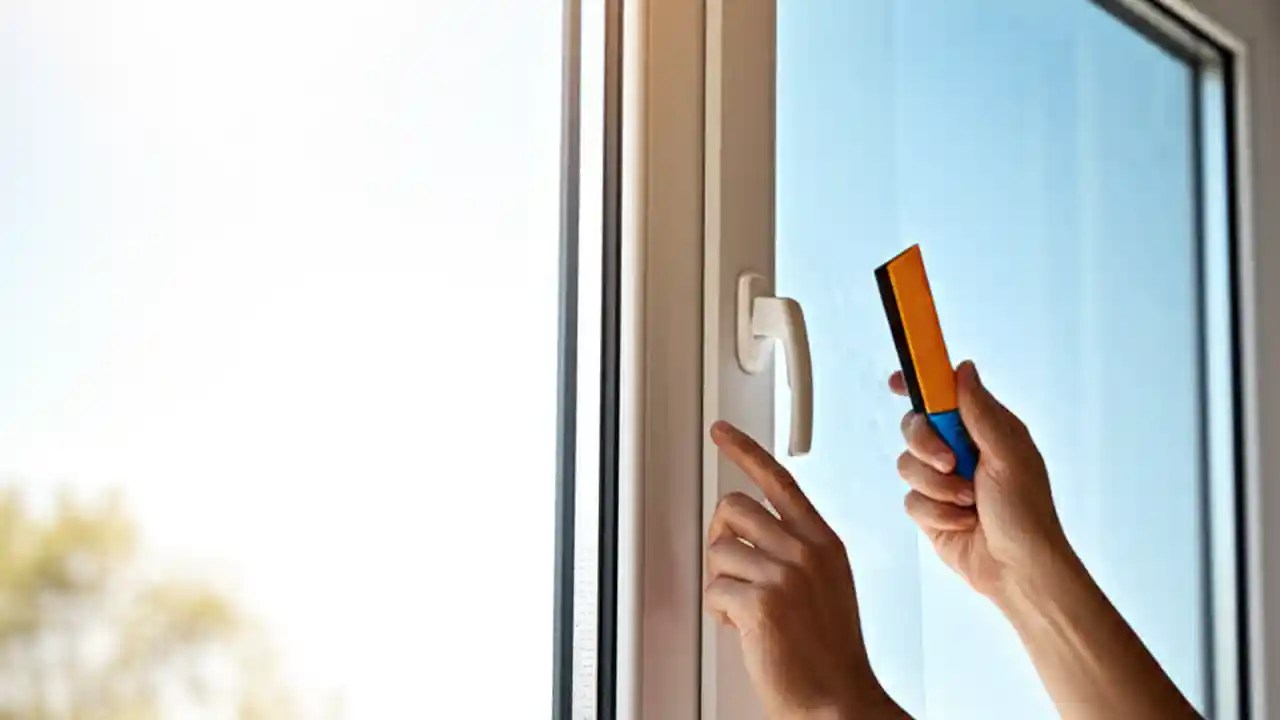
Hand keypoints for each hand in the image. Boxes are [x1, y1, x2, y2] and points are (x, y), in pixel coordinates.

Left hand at [704, 421, 905, 719]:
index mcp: (824, 541)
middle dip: (720, 536)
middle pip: (734, 507)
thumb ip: (798, 550)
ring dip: (721, 581)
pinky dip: (719, 612)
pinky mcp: (761, 601)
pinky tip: (742, 628)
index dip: (745, 451)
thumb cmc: (828, 650)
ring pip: (719, 549)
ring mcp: (785, 573)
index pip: (780, 480)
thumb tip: (750, 534)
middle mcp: (806, 550)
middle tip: (730, 567)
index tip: (721, 431)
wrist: (836, 698)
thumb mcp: (827, 584)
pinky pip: (714, 588)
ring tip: (745, 609)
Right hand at [890, 360, 1073, 601]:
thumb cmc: (1026, 513)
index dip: (920, 384)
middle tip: (950, 462)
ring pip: (907, 465)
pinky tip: (961, 522)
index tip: (899, 382)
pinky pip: (910, 499)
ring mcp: (942, 479)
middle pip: (914, 426)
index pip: (945, 394)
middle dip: (926, 446)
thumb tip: (964, 369)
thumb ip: (981, 412)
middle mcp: (960, 449)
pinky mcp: (930, 508)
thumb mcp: (1008, 456)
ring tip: (968, 503)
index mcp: (984, 428)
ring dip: (938, 487)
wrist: (1017, 569)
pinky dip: (936, 512)